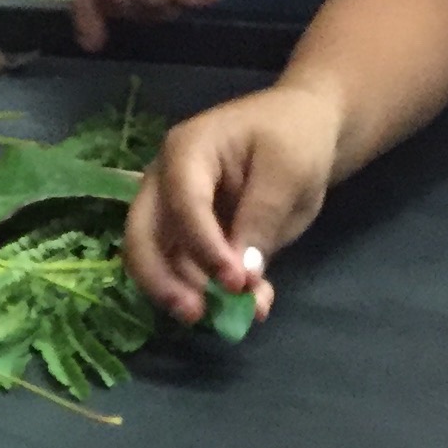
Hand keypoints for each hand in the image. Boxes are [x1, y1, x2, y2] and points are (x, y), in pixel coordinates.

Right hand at [121, 85, 338, 323]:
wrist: (306, 133)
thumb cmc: (294, 139)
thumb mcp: (287, 173)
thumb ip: (261, 220)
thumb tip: (240, 277)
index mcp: (187, 151)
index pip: (182, 205)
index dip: (203, 248)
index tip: (235, 282)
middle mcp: (167, 184)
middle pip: (141, 238)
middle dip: (162, 281)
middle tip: (196, 314)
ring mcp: (174, 214)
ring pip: (159, 265)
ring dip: (192, 296)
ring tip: (241, 314)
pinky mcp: (191, 241)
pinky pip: (189, 276)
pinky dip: (216, 297)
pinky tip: (251, 305)